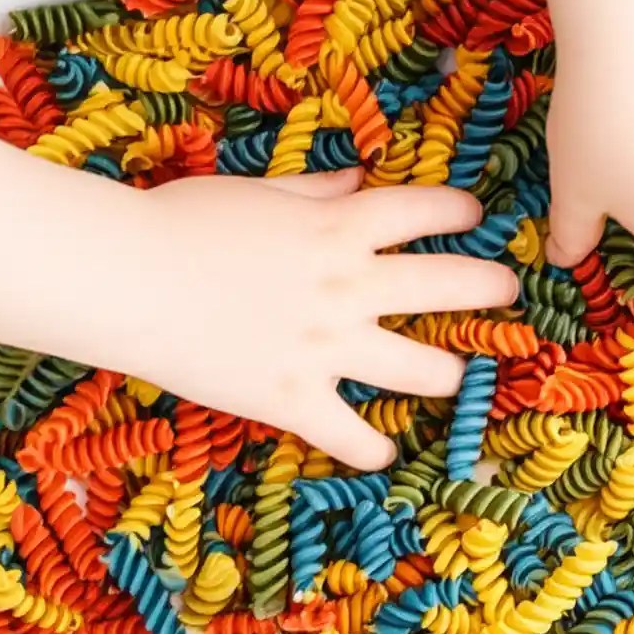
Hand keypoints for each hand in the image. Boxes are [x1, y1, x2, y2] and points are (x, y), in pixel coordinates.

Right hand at [127, 170, 517, 468]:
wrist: (125, 278)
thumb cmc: (181, 222)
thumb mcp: (255, 191)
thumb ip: (314, 191)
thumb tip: (357, 182)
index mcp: (339, 228)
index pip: (422, 210)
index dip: (458, 209)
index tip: (476, 215)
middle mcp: (349, 286)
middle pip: (446, 285)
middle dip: (489, 286)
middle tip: (508, 290)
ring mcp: (327, 346)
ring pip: (420, 369)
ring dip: (448, 374)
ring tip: (455, 376)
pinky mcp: (294, 398)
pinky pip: (351, 435)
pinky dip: (371, 448)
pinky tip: (382, 452)